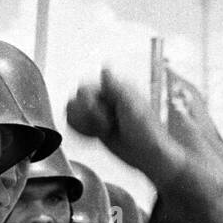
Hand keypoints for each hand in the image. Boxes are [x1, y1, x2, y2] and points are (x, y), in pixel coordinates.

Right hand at [66, 69, 185, 188]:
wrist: (148, 155)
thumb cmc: (147, 131)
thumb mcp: (132, 105)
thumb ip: (115, 87)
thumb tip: (104, 68)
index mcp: (115, 90)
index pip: (86, 86)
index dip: (89, 100)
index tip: (100, 110)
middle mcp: (106, 99)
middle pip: (77, 99)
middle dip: (86, 113)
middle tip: (104, 124)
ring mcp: (101, 114)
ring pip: (74, 111)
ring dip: (83, 123)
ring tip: (99, 131)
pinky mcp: (97, 128)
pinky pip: (77, 125)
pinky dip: (81, 130)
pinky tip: (95, 136)